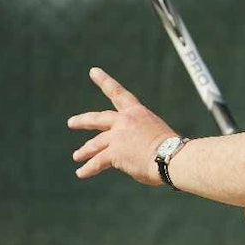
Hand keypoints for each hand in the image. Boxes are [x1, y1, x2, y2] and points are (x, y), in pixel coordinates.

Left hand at [68, 67, 176, 184]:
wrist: (171, 157)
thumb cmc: (172, 149)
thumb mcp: (156, 134)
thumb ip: (141, 138)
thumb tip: (133, 152)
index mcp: (138, 113)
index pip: (119, 93)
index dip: (105, 81)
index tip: (93, 71)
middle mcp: (124, 121)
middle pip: (97, 119)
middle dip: (83, 121)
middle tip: (71, 122)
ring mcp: (117, 137)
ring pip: (94, 143)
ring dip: (85, 150)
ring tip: (77, 155)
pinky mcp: (113, 153)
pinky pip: (97, 162)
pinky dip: (88, 168)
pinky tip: (81, 173)